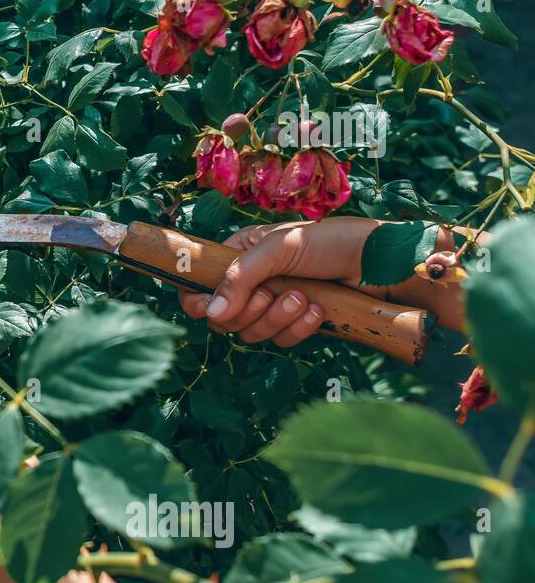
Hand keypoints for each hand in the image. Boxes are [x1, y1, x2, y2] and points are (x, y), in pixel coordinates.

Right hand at [178, 216, 384, 347]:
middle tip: (273, 294)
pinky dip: (299, 329)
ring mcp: (273, 303)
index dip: (198, 301)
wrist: (383, 264)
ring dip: (278, 319)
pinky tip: (318, 311)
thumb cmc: (332, 242)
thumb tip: (211, 314)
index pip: (199, 284)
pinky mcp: (296, 323)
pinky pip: (280, 340)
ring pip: (252, 332)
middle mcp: (252, 281)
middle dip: (250, 311)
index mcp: (240, 254)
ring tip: (303, 298)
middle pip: (224, 317)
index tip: (209, 308)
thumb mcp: (280, 248)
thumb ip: (241, 277)